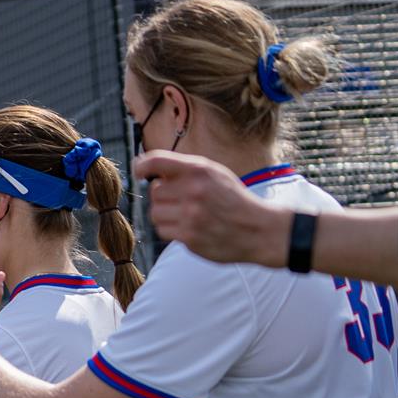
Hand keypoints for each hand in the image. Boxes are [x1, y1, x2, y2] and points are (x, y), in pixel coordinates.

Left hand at [133, 151, 289, 267]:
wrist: (258, 229)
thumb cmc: (232, 199)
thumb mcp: (215, 174)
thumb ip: (185, 170)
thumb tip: (148, 168)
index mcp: (200, 170)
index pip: (157, 161)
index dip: (142, 165)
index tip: (139, 172)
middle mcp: (193, 190)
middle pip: (154, 193)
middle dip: (165, 197)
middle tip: (184, 201)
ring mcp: (190, 214)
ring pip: (155, 213)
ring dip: (166, 215)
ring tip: (187, 215)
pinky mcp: (188, 236)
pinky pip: (162, 231)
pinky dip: (171, 230)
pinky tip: (190, 227)